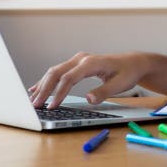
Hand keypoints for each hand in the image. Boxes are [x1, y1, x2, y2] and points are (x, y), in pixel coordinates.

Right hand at [28, 52, 146, 108]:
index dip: (58, 93)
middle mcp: (82, 59)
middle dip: (44, 89)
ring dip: (43, 85)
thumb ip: (104, 92)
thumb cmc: (127, 72)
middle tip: (35, 105)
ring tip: (32, 100)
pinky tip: (36, 88)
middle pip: (57, 72)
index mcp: (91, 63)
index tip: (51, 107)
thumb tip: (89, 99)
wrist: (133, 63)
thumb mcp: (120, 84)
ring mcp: (78, 60)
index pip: (69, 78)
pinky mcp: (77, 64)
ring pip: (55, 71)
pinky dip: (47, 81)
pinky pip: (59, 72)